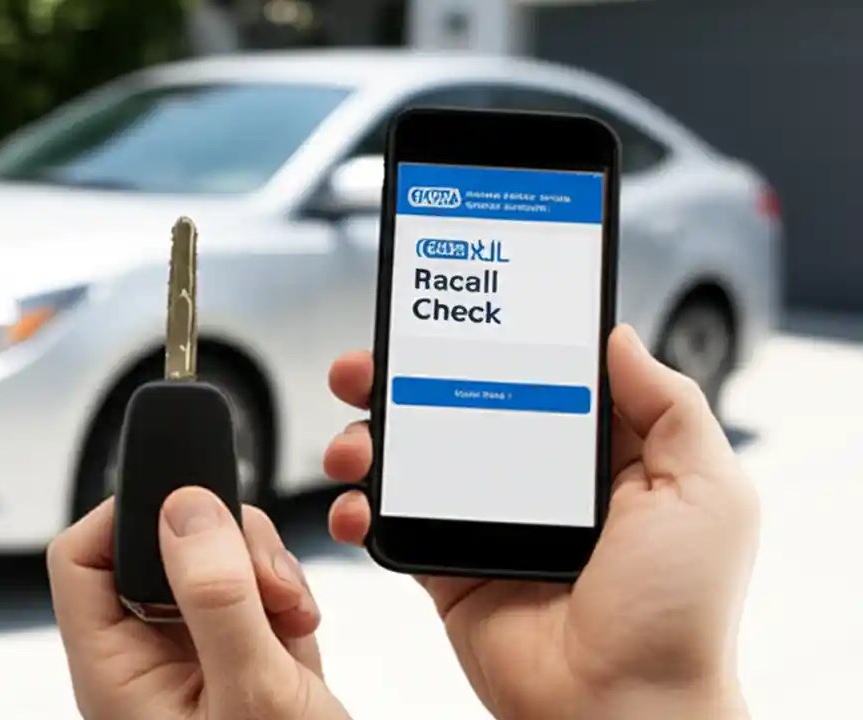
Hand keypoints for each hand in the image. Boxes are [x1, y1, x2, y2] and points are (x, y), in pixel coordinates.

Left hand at [48, 488, 351, 719]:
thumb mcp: (254, 694)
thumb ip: (216, 599)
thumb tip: (185, 511)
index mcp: (119, 673)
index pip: (83, 560)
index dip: (130, 518)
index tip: (195, 510)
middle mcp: (151, 661)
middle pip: (158, 548)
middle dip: (223, 546)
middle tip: (262, 580)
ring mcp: (199, 657)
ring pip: (211, 561)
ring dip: (261, 569)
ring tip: (290, 615)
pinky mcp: (242, 656)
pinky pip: (252, 590)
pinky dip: (284, 594)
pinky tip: (300, 632)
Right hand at [323, 325, 757, 719]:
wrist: (617, 708)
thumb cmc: (677, 613)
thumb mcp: (706, 493)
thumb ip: (671, 406)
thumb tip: (618, 337)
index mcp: (602, 458)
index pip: (538, 379)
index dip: (494, 345)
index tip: (454, 318)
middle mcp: (540, 484)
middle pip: (460, 408)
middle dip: (405, 381)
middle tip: (367, 369)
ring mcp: (488, 524)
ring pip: (414, 460)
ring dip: (369, 440)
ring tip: (352, 444)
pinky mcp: (448, 567)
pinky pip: (392, 524)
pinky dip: (359, 510)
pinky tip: (354, 504)